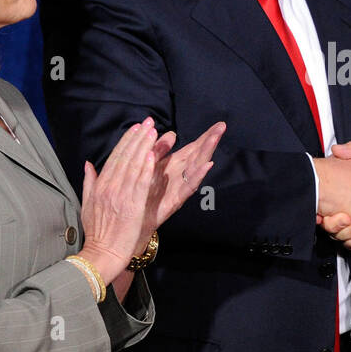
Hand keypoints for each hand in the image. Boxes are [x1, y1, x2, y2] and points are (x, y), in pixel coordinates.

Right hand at [79, 120, 160, 283]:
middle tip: (149, 122)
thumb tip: (89, 164)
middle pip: (125, 157)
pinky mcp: (133, 206)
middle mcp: (110, 188)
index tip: (136, 127)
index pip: (115, 158)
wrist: (102, 253)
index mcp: (100, 186)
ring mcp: (121, 196)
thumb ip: (89, 182)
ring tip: (154, 132)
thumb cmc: (97, 232)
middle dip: (138, 138)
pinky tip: (152, 155)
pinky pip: (140, 184)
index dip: (126, 141)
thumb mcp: (87, 204)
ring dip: (144, 147)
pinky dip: (146, 168)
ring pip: (134, 166)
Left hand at [140, 121, 225, 245]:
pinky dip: (197, 176)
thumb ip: (158, 151)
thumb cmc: (137, 198)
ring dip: (205, 152)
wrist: (128, 227)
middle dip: (210, 140)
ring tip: (215, 139)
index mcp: (173, 167)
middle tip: (222, 127)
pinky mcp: (174, 201)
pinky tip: (206, 165)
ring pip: (195, 168)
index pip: (192, 148)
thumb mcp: (148, 169)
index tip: (219, 124)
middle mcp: (179, 176)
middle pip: (198, 155)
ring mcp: (179, 188)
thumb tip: (171, 134)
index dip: (205, 136)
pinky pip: (188, 187)